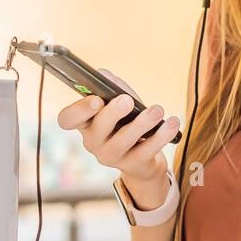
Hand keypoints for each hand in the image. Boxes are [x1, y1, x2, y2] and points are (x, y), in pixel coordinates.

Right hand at [55, 69, 179, 191]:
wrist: (143, 158)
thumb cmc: (127, 122)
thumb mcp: (120, 103)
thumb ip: (113, 89)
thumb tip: (105, 75)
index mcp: (85, 123)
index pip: (67, 119)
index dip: (79, 110)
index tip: (96, 100)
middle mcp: (93, 142)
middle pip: (97, 129)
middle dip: (112, 113)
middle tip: (127, 101)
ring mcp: (111, 156)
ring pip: (123, 141)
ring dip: (141, 124)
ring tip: (158, 110)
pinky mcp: (132, 165)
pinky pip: (147, 150)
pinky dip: (162, 135)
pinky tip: (173, 123)